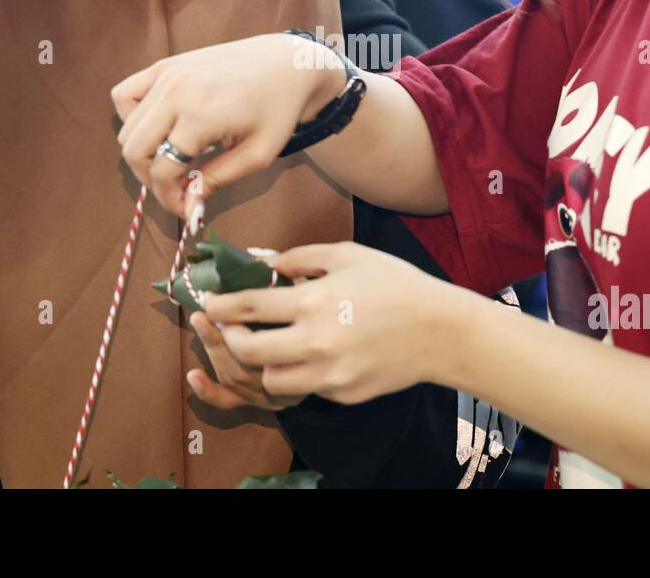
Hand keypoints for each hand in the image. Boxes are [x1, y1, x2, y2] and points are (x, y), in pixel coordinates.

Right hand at [111, 33, 344, 220]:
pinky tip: (158, 128)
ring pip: (127, 127)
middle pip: (134, 150)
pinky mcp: (165, 65)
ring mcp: (166, 75)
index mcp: (200, 115)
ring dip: (142, 153)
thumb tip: (188, 207)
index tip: (186, 209)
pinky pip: (125, 95)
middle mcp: (175, 92)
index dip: (169, 198)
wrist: (287, 63)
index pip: (163, 170)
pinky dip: (131, 117)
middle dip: (150, 179)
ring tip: (171, 160)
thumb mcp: (257, 154)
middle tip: (176, 188)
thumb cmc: (278, 110)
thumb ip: (218, 180)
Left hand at [201, 242, 453, 404]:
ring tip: (272, 347)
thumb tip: (264, 260)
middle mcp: (316, 342)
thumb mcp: (348, 255)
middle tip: (232, 330)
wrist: (441, 331)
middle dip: (231, 341)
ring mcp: (329, 374)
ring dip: (264, 364)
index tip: (209, 303)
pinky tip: (313, 356)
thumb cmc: (396, 285)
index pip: (248, 308)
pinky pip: (306, 388)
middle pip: (247, 352)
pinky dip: (301, 373)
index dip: (220, 306)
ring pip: (271, 380)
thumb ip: (301, 256)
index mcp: (314, 301)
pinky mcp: (342, 394)